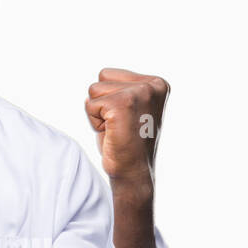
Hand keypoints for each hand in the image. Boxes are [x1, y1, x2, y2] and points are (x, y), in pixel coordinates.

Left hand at [84, 68, 168, 199]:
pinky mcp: (122, 105)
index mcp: (158, 83)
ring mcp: (138, 93)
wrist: (134, 173)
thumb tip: (97, 82)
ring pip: (94, 90)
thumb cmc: (129, 143)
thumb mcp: (133, 108)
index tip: (126, 118)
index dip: (109, 98)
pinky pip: (90, 105)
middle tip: (119, 125)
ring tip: (116, 128)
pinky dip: (94, 122)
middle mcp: (152, 85)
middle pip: (101, 77)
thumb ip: (122, 89)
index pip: (109, 74)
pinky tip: (112, 133)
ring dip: (98, 112)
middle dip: (102, 103)